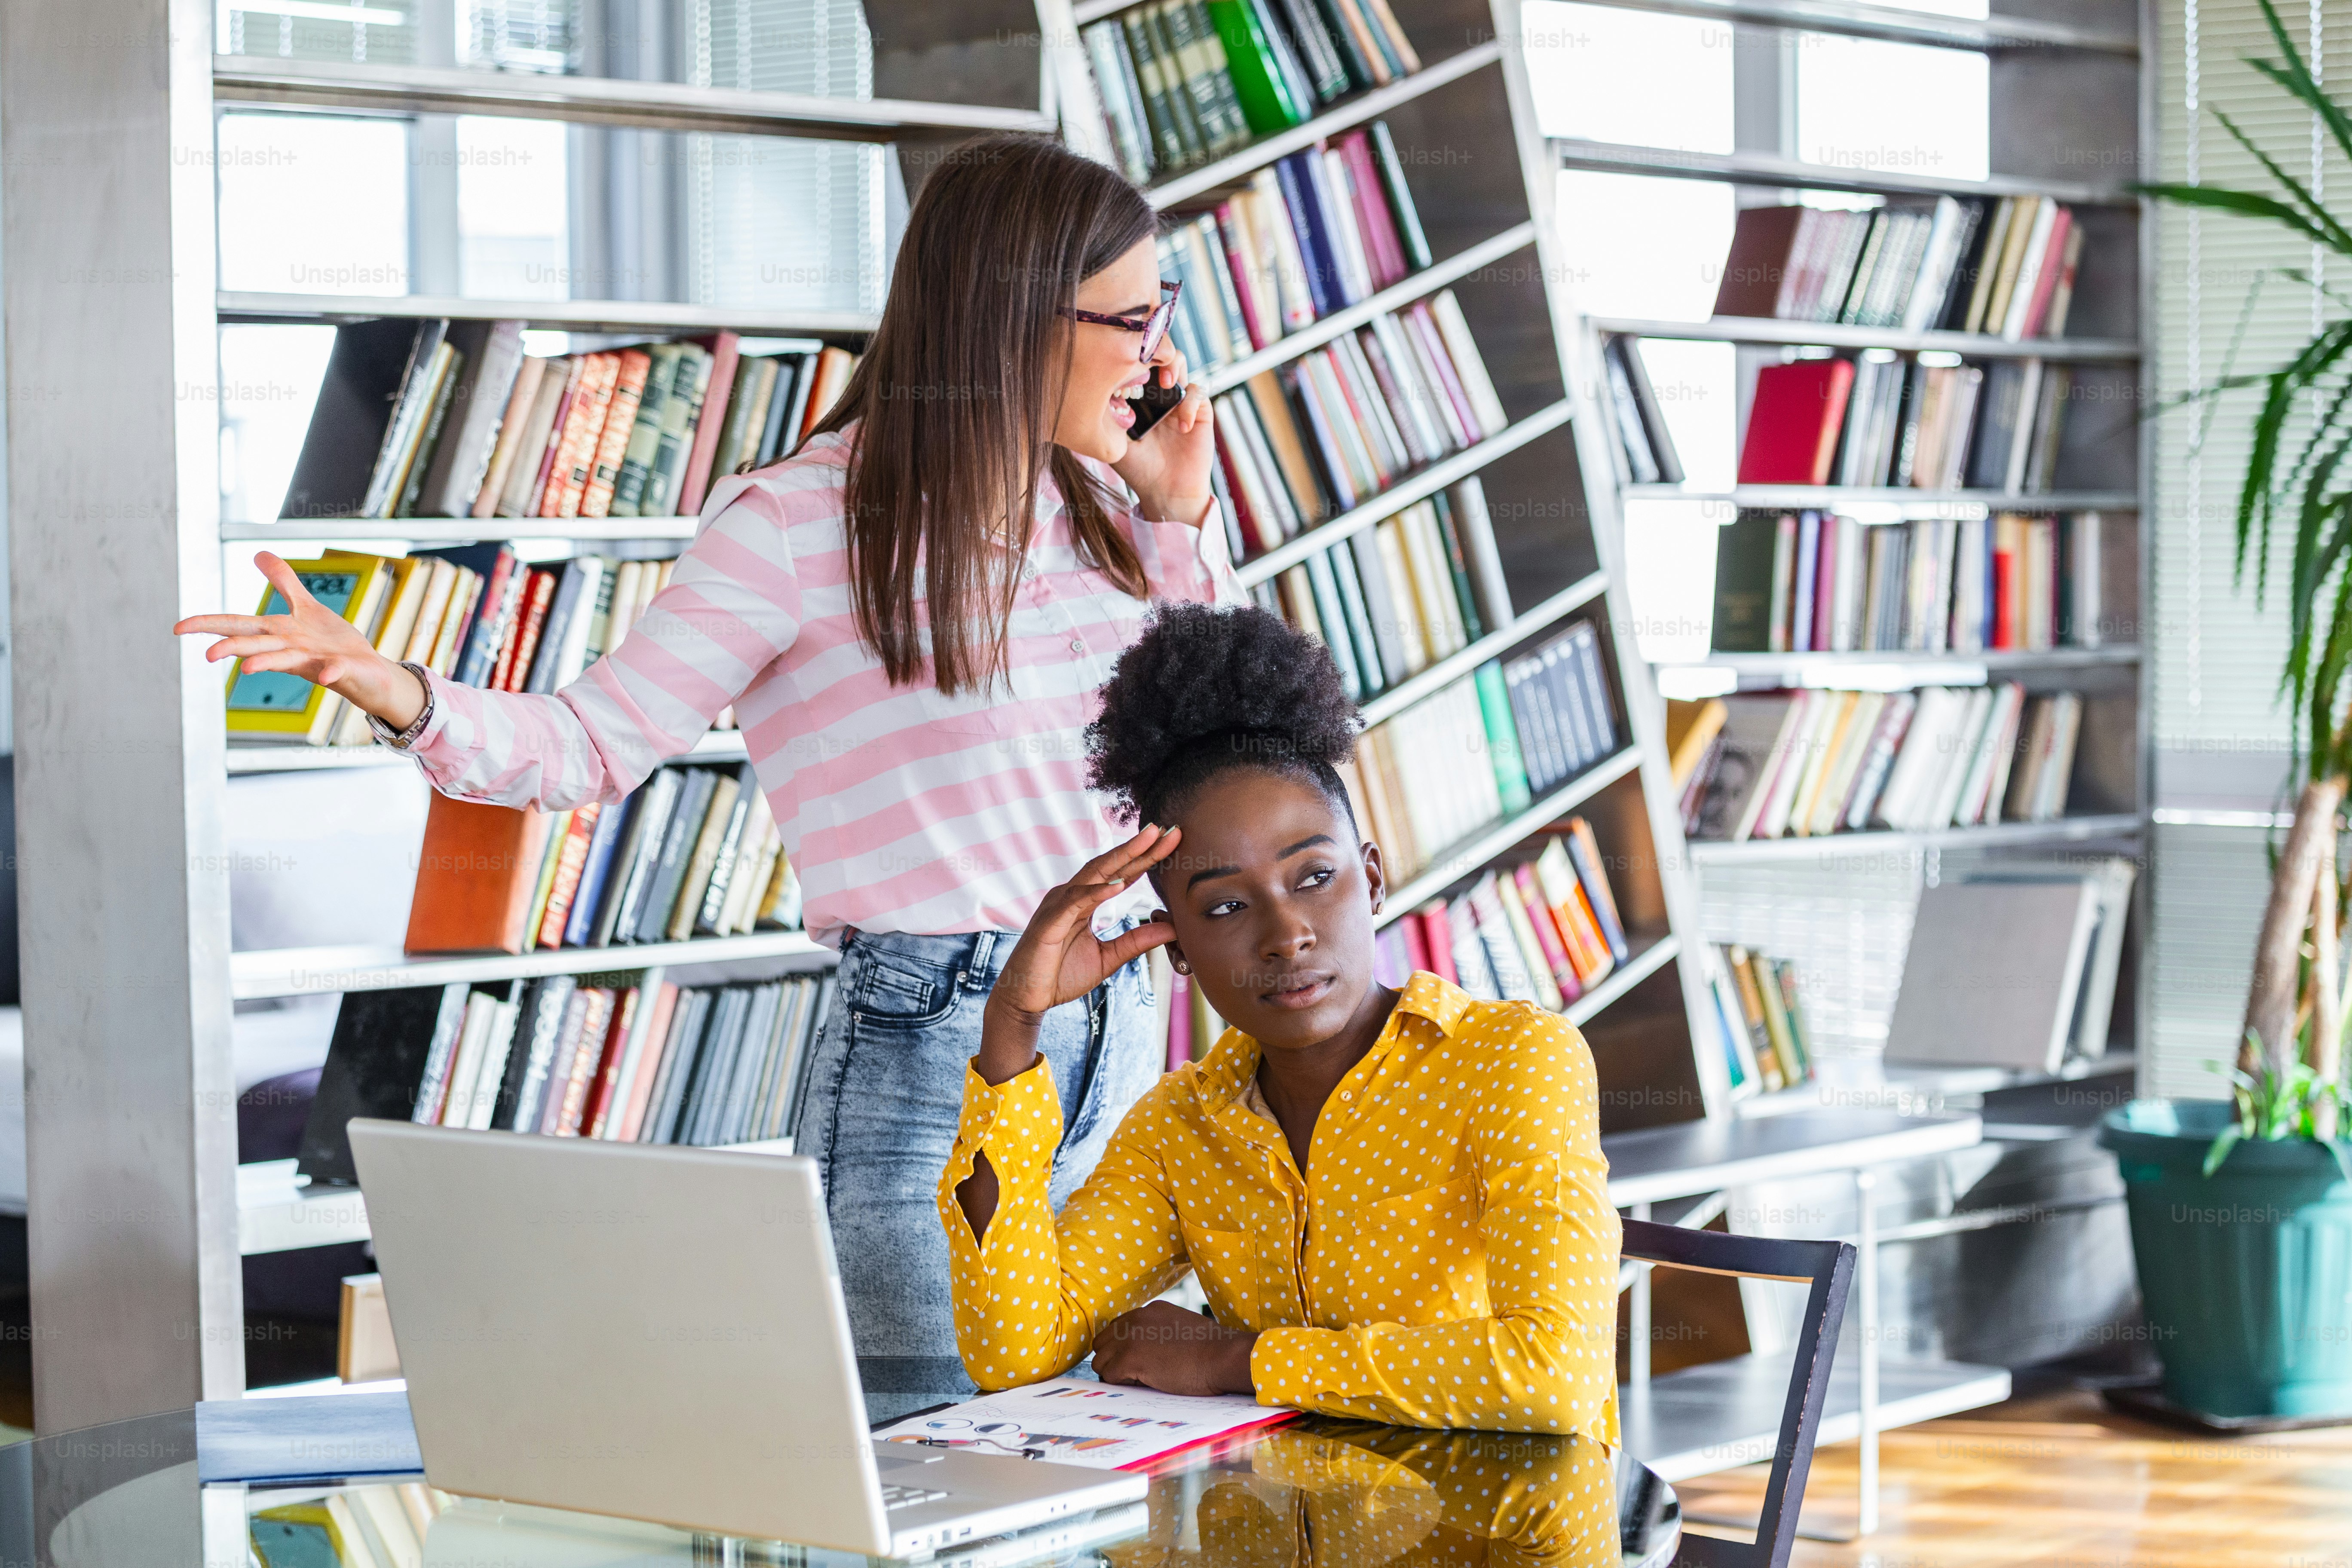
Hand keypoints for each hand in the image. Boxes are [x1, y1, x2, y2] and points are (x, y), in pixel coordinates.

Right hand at [173, 552, 424, 729]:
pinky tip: (328, 673)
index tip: (177, 627)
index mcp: (279, 632)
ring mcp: (316, 661)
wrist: (368, 670)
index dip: (208, 624)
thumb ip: (283, 581)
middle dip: (232, 647)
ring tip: (246, 668)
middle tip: (206, 655)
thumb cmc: (332, 642)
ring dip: (267, 663)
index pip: (238, 625)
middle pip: (256, 644)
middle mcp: (291, 649)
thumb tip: (258, 553)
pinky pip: (335, 672)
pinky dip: (331, 672)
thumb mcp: (306, 606)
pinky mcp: (342, 669)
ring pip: (286, 661)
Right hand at [977, 826, 1181, 1082]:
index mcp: (1083, 901)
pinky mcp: (1049, 922)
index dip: (1145, 858)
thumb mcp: (1109, 957)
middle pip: (1110, 865)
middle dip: (1139, 846)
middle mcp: (1070, 896)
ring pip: (1094, 874)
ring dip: (1123, 856)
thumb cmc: (1060, 976)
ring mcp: (1058, 905)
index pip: (1120, 874)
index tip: (1172, 841)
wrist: (1025, 998)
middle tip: (1167, 829)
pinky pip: (1076, 902)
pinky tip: (1120, 883)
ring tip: (1149, 840)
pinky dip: (1098, 892)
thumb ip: (1137, 941)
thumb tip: (1172, 927)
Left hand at [1092, 1300, 1256, 1396]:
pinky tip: (1145, 1383)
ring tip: (1142, 1380)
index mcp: (1149, 1310)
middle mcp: (1136, 1319)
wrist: (1222, 1356)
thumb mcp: (1180, 1329)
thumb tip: (1144, 1354)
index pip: (1117, 1329)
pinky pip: (1110, 1376)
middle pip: (1102, 1343)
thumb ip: (1158, 1334)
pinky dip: (1122, 1384)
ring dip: (1116, 1374)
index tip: (1135, 1363)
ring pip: (1100, 1361)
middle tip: (1134, 1375)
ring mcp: (1131, 1337)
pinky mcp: (1130, 1358)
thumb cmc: (1212, 1350)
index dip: (1122, 1349)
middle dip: (1113, 1361)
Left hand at [1111, 348, 1213, 527]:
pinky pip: (1198, 393)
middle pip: (1157, 354)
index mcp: (1137, 397)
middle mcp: (1158, 395)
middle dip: (1153, 354)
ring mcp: (1178, 401)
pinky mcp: (1200, 413)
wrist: (1165, 492)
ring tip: (1166, 385)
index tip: (1122, 375)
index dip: (1130, 360)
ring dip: (1173, 367)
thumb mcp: (1114, 441)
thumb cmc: (1137, 470)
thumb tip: (1094, 388)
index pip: (1134, 363)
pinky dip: (1190, 404)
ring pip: (1179, 363)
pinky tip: (1181, 426)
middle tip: (1146, 367)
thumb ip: (1107, 416)